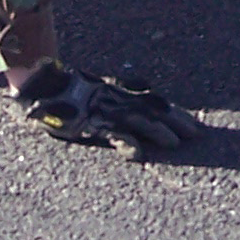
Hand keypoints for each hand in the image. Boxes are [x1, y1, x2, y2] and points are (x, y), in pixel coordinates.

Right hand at [11, 62, 205, 159]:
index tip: (195, 124)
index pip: (154, 102)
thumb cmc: (69, 92)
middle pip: (153, 110)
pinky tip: (138, 153)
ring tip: (175, 144)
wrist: (42, 86)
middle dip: (176, 122)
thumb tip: (142, 95)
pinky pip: (111, 134)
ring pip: (137, 121)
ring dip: (157, 132)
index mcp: (120, 93)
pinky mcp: (90, 124)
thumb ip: (118, 93)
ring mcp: (105, 111)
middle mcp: (117, 100)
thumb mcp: (99, 90)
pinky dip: (126, 143)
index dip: (175, 113)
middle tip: (197, 134)